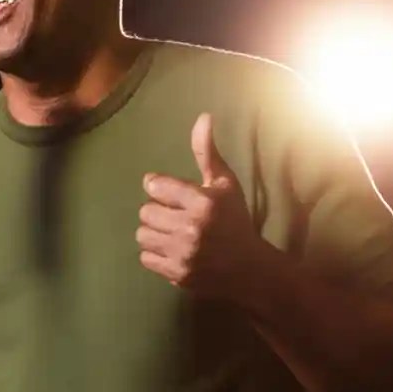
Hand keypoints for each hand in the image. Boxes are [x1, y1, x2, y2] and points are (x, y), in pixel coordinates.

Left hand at [137, 113, 270, 301]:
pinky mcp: (177, 274)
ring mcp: (183, 253)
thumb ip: (206, 153)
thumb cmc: (235, 221)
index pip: (154, 186)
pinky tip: (173, 250)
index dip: (159, 188)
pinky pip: (145, 258)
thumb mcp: (225, 184)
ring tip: (172, 233)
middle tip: (175, 216)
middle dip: (158, 211)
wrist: (250, 269)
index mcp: (202, 202)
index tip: (169, 193)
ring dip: (154, 233)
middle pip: (145, 211)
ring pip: (142, 235)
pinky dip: (155, 254)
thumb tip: (203, 117)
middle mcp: (191, 228)